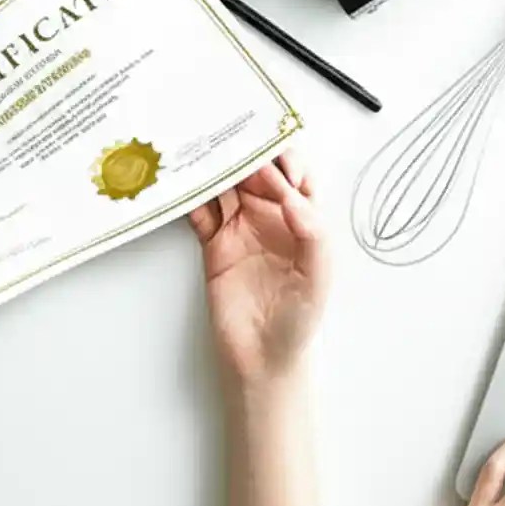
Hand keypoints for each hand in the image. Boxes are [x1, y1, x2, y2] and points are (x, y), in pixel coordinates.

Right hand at [188, 149, 328, 388]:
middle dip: (246, 157)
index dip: (286, 163)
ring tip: (205, 155)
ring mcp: (241, 229)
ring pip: (227, 187)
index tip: (273, 167)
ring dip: (217, 170)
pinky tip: (185, 184)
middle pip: (258, 175)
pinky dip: (191, 197)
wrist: (263, 358)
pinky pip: (201, 213)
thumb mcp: (318, 277)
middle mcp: (272, 219)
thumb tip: (294, 197)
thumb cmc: (299, 319)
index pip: (296, 178)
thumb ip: (313, 235)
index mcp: (303, 221)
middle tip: (233, 148)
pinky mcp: (214, 245)